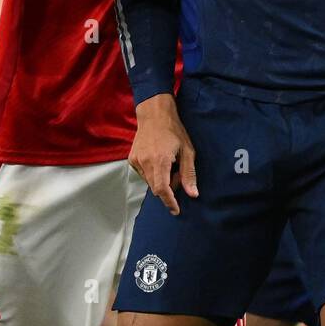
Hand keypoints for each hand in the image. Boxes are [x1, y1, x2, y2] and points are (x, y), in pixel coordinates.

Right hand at [129, 94, 197, 214]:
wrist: (154, 114)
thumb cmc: (174, 130)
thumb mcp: (187, 150)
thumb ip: (189, 174)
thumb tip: (193, 194)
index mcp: (160, 160)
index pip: (162, 189)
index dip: (169, 202)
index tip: (176, 210)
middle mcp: (145, 162)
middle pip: (156, 188)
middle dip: (169, 189)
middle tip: (178, 174)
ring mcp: (136, 161)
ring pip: (149, 182)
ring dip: (161, 181)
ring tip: (170, 165)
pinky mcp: (132, 159)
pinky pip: (144, 174)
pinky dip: (153, 174)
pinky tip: (159, 160)